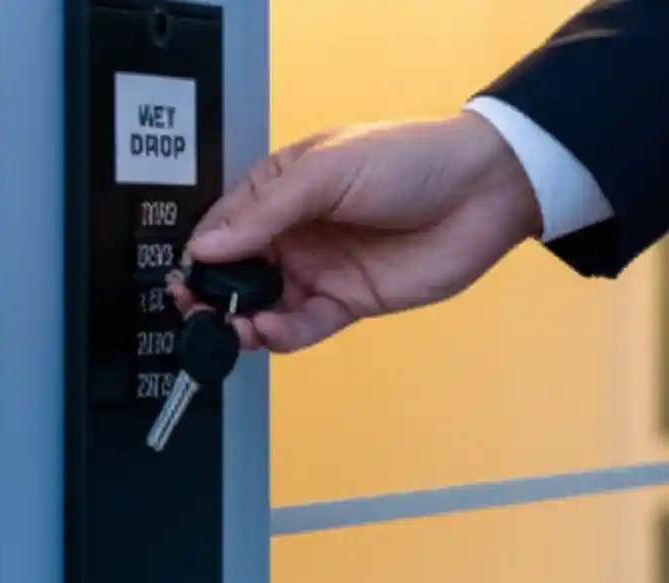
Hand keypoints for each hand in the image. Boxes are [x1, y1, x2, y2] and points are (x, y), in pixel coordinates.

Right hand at [171, 111, 541, 351]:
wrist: (485, 191)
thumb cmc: (408, 160)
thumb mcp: (326, 171)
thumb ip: (264, 213)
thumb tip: (206, 247)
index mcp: (280, 190)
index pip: (224, 227)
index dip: (201, 254)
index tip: (184, 279)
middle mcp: (293, 232)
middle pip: (237, 273)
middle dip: (214, 296)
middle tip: (198, 313)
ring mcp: (318, 269)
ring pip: (264, 305)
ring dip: (244, 321)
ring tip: (235, 330)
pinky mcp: (347, 301)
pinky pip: (304, 326)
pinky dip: (283, 335)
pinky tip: (271, 333)